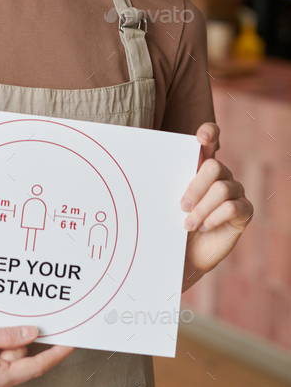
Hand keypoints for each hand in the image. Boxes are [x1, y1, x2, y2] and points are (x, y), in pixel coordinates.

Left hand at [180, 122, 252, 290]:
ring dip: (201, 209)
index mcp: (201, 165)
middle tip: (181, 206)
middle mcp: (221, 174)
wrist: (185, 253)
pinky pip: (232, 207)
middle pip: (214, 166)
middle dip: (195, 187)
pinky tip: (204, 227)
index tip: (200, 136)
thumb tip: (142, 166)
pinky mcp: (244, 211)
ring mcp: (236, 191)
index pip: (211, 139)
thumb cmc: (173, 222)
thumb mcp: (166, 199)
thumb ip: (164, 182)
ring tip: (188, 223)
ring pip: (222, 189)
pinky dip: (213, 218)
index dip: (210, 132)